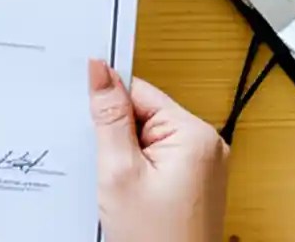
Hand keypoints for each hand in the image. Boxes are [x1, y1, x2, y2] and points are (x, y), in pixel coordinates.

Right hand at [87, 59, 229, 241]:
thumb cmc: (155, 240)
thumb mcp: (119, 172)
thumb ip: (109, 116)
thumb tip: (99, 69)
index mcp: (194, 134)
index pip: (139, 92)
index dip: (108, 107)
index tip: (87, 125)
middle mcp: (206, 145)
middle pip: (143, 114)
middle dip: (116, 136)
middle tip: (106, 168)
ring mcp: (202, 166)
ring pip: (146, 139)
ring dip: (124, 157)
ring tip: (120, 188)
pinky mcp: (194, 184)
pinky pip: (156, 160)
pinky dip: (136, 173)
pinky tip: (129, 196)